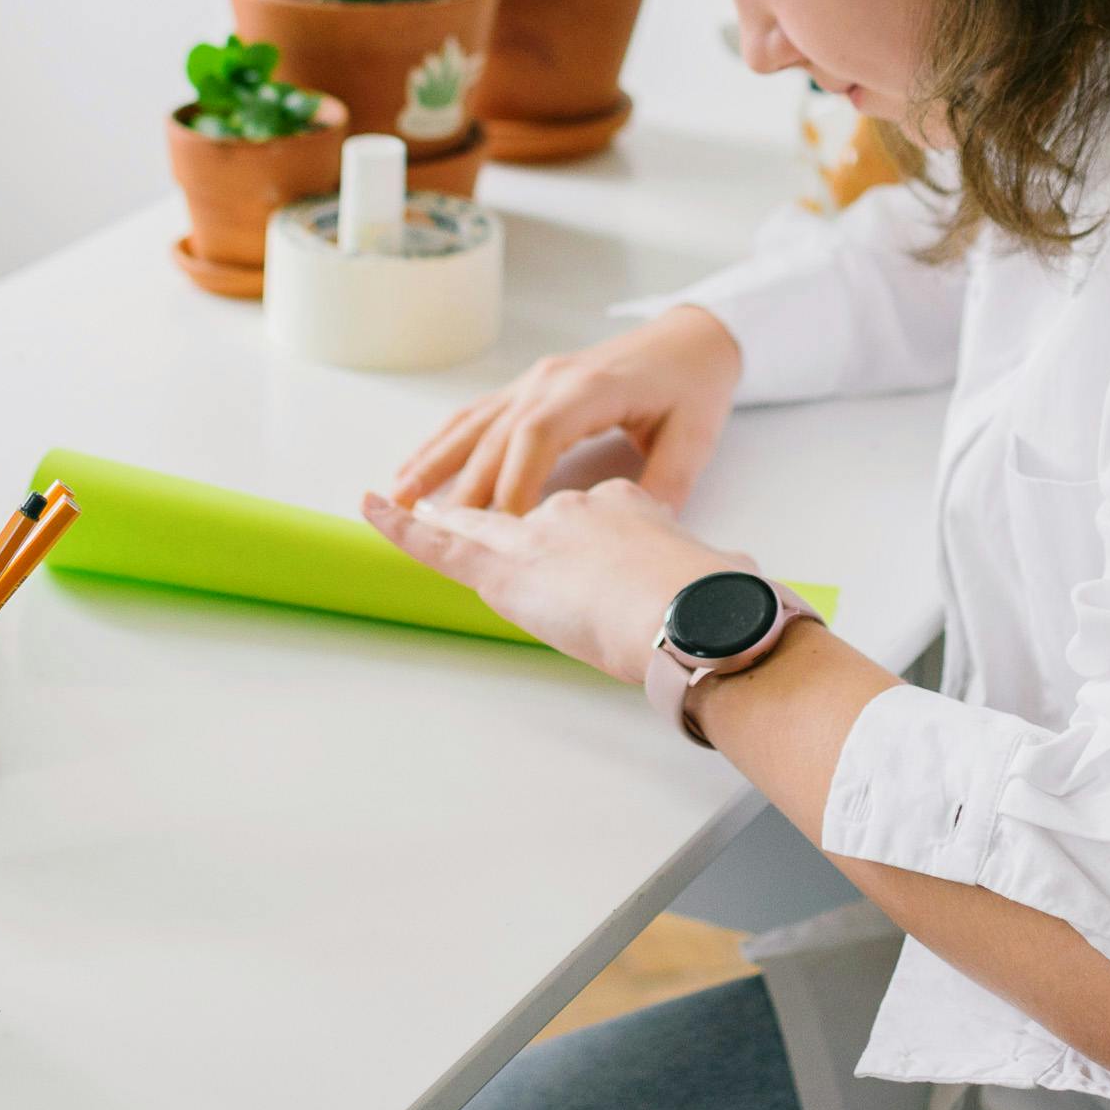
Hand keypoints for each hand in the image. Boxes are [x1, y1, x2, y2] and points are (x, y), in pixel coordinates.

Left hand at [359, 478, 726, 682]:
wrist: (695, 609)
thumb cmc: (717, 597)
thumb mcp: (722, 569)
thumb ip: (715, 571)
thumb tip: (736, 585)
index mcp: (624, 500)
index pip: (590, 513)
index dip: (595, 542)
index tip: (616, 567)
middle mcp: (572, 505)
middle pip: (526, 513)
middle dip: (510, 524)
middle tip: (513, 556)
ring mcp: (535, 532)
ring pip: (477, 520)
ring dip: (447, 513)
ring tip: (411, 504)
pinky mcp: (504, 569)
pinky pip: (439, 544)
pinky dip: (401, 526)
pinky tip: (373, 508)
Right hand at [390, 305, 741, 513]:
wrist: (692, 337)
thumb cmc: (694, 385)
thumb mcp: (694, 436)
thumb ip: (667, 484)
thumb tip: (637, 531)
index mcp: (590, 388)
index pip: (538, 437)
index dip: (515, 483)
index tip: (503, 531)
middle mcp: (551, 380)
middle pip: (496, 434)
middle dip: (462, 484)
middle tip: (430, 531)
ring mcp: (535, 380)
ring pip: (474, 423)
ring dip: (435, 459)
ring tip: (398, 497)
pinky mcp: (530, 386)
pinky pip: (477, 415)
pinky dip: (444, 441)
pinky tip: (418, 467)